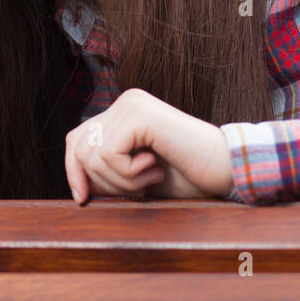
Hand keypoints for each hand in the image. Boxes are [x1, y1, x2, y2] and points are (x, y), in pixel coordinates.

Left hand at [64, 88, 233, 202]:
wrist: (226, 169)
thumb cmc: (188, 176)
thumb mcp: (137, 176)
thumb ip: (108, 171)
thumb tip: (77, 183)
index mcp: (123, 113)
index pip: (77, 139)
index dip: (73, 171)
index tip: (82, 199)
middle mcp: (125, 102)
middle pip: (79, 147)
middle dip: (102, 181)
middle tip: (139, 185)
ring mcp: (132, 104)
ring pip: (92, 154)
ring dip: (120, 180)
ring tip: (151, 176)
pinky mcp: (140, 115)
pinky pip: (108, 154)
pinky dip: (129, 174)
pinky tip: (155, 168)